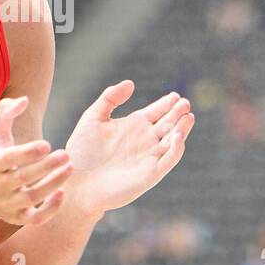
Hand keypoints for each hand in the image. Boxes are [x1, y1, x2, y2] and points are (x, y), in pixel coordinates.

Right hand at [0, 95, 71, 225]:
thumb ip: (6, 111)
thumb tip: (24, 100)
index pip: (8, 159)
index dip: (27, 153)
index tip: (46, 144)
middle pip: (22, 179)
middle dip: (46, 168)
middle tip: (66, 155)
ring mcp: (8, 203)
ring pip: (31, 198)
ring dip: (52, 184)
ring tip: (70, 168)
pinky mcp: (17, 217)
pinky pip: (35, 218)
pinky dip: (50, 209)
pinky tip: (62, 193)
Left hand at [65, 80, 192, 213]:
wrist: (76, 180)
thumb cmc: (82, 151)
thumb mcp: (93, 118)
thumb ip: (110, 98)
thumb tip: (130, 83)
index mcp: (135, 125)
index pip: (157, 111)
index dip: (167, 103)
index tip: (174, 96)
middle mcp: (146, 140)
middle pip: (169, 123)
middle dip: (178, 113)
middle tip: (185, 102)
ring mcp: (150, 156)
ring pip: (173, 140)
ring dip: (182, 129)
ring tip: (188, 116)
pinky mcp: (151, 173)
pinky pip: (169, 160)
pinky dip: (176, 149)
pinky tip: (178, 136)